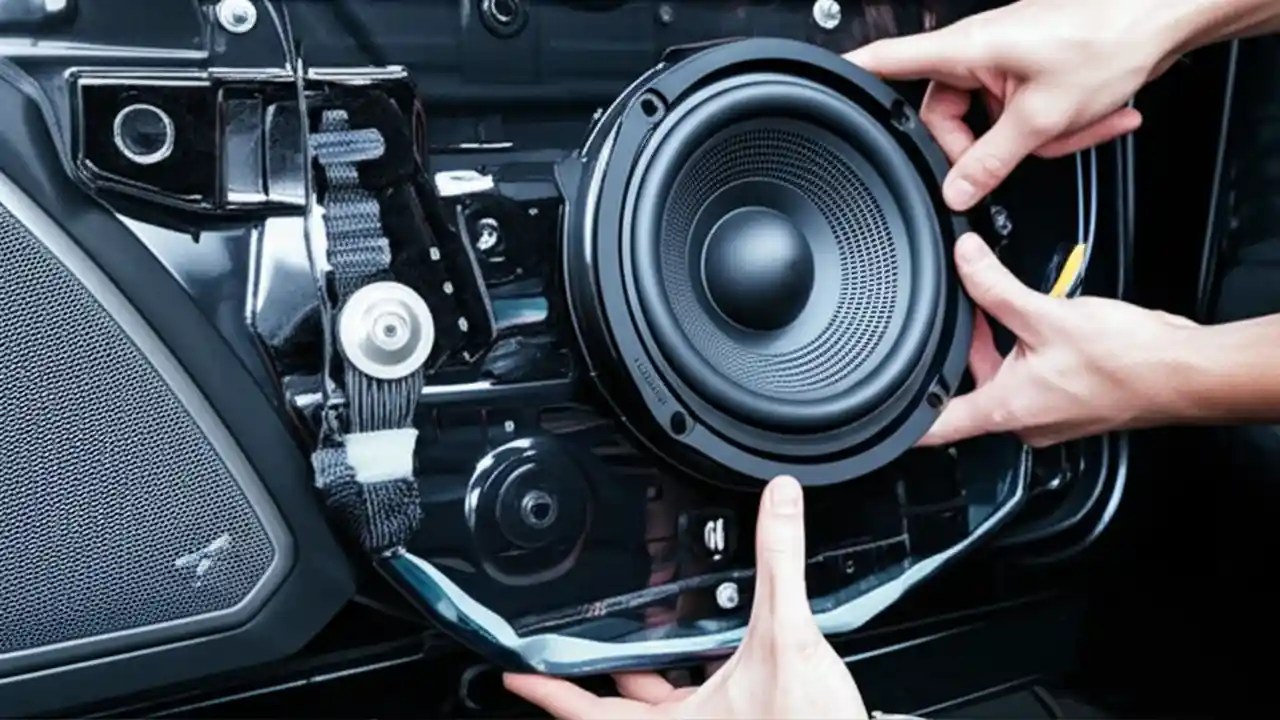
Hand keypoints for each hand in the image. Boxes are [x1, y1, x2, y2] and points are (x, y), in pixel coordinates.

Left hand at [504, 476, 868, 719]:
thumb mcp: (789, 636)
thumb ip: (780, 563)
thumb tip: (778, 501)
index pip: (587, 711)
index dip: (547, 690)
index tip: (515, 676)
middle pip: (621, 701)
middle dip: (601, 665)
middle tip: (577, 635)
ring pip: (663, 699)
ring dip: (650, 667)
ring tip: (638, 628)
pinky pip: (700, 696)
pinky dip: (694, 670)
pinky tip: (711, 646)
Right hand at [846, 0, 1192, 210]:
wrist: (1164, 15)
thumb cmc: (1109, 38)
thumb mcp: (1043, 119)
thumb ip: (992, 162)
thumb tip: (958, 192)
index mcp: (966, 50)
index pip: (888, 63)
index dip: (850, 79)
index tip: (821, 90)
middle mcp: (980, 48)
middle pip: (949, 114)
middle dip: (989, 144)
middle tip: (1016, 154)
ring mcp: (1007, 56)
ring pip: (994, 118)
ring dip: (1035, 136)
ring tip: (1070, 128)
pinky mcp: (1033, 63)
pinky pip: (1023, 107)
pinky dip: (1055, 122)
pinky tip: (1088, 117)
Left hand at [920, 234, 1196, 447]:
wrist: (1185, 371)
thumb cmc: (1129, 361)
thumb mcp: (1047, 313)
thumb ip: (995, 286)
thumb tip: (965, 259)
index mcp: (1006, 410)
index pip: (935, 426)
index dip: (902, 421)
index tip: (878, 412)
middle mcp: (1024, 422)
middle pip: (968, 387)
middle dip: (965, 346)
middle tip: (968, 309)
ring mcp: (1048, 415)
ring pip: (1002, 376)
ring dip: (999, 341)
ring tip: (1011, 308)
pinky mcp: (1069, 402)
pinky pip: (1031, 375)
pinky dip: (1026, 348)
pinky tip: (1042, 320)